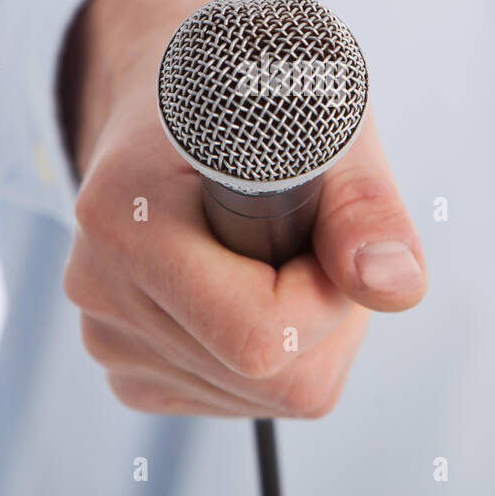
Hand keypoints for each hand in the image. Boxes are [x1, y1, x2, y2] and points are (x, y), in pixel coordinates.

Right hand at [61, 0, 426, 416]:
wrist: (185, 100)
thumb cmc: (253, 103)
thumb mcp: (322, 126)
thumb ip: (364, 207)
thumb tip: (396, 285)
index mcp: (125, 218)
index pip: (261, 332)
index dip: (326, 290)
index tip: (324, 229)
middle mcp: (98, 287)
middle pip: (266, 376)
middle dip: (321, 316)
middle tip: (310, 237)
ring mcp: (105, 334)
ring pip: (258, 394)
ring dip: (301, 335)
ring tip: (274, 251)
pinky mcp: (125, 366)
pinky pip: (234, 395)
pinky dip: (268, 356)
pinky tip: (248, 286)